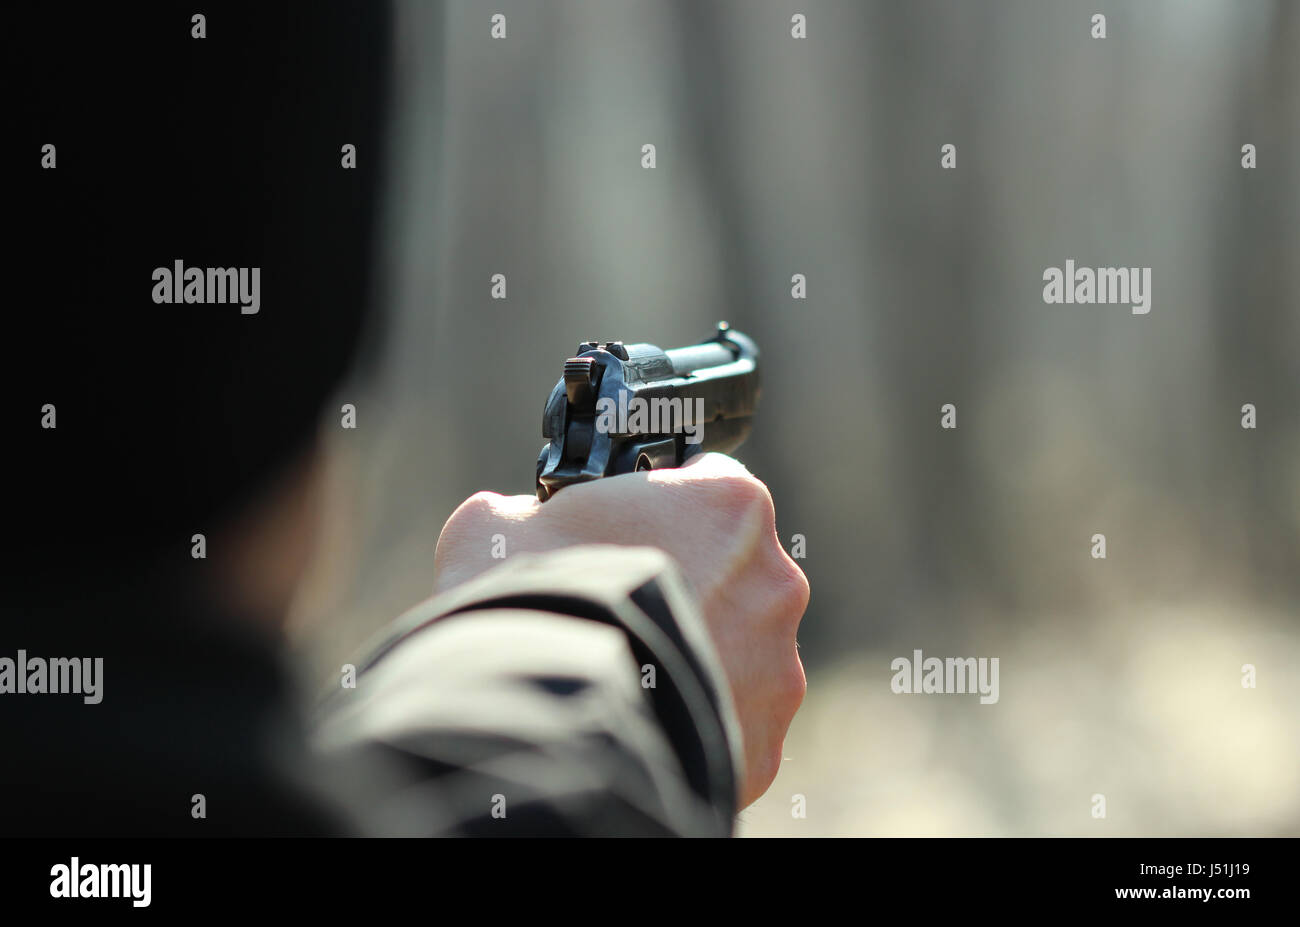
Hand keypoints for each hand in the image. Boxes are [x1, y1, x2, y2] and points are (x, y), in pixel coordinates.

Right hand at [432, 452, 808, 809]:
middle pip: (733, 575)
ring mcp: (778, 670)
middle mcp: (774, 583)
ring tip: (627, 677)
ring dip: (698, 660)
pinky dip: (694, 727)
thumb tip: (516, 521)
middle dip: (689, 588)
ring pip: (741, 656)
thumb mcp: (496, 529)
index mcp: (728, 507)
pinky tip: (641, 727)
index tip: (628, 530)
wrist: (548, 730)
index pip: (707, 484)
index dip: (661, 506)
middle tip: (622, 611)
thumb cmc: (533, 609)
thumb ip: (521, 512)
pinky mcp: (764, 745)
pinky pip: (732, 728)